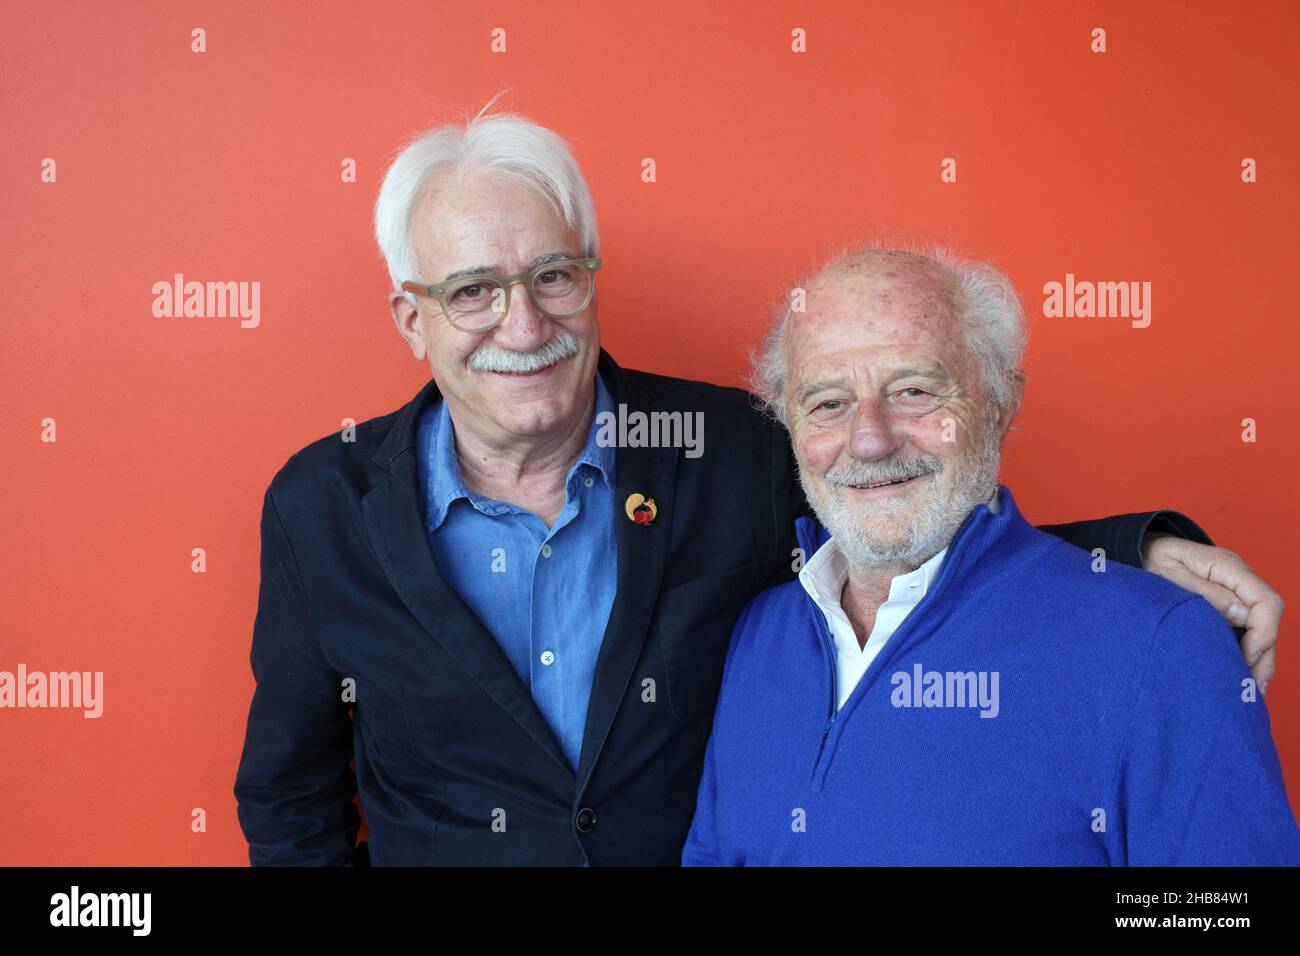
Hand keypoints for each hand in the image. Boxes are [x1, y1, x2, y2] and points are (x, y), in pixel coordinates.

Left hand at [1142, 534, 1283, 691]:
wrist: (1140, 547)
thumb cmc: (1150, 559)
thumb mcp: (1168, 575)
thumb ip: (1204, 593)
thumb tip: (1242, 616)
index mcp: (1227, 566)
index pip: (1265, 601)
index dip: (1262, 634)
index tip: (1244, 658)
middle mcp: (1238, 577)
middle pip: (1268, 616)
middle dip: (1264, 653)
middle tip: (1249, 687)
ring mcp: (1235, 588)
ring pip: (1261, 625)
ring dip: (1259, 656)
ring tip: (1247, 689)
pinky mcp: (1228, 599)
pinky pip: (1247, 625)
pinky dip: (1247, 649)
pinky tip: (1238, 671)